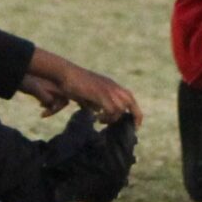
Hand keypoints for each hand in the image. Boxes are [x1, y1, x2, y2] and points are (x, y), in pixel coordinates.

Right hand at [26, 53, 140, 125]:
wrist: (65, 73)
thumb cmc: (74, 84)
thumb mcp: (89, 94)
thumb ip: (96, 102)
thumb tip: (98, 111)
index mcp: (112, 86)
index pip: (130, 98)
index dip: (135, 111)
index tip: (135, 124)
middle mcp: (112, 87)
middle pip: (131, 101)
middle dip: (135, 116)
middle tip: (131, 128)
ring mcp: (107, 89)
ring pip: (121, 108)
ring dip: (113, 118)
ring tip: (101, 121)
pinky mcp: (100, 94)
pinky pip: (111, 109)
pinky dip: (107, 117)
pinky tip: (97, 118)